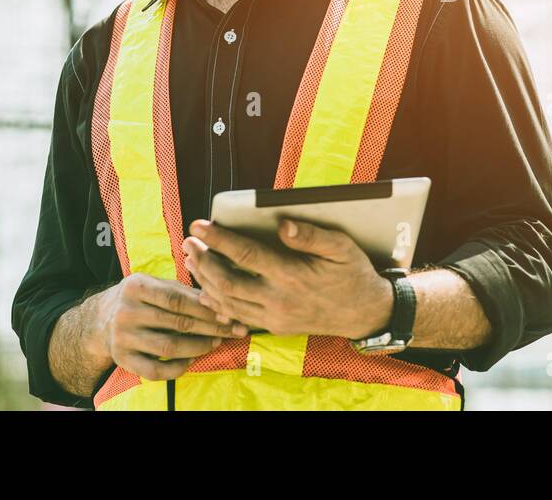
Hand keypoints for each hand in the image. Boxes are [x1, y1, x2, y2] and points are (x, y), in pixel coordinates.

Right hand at [93, 272, 249, 380]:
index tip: (229, 314)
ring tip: (216, 343)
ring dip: (198, 347)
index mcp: (136, 286)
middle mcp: (126, 312)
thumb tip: (219, 301)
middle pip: (177, 322)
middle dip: (210, 328)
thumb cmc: (140, 297)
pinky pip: (154, 370)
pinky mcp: (122, 360)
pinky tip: (191, 360)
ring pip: (169, 347)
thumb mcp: (155, 284)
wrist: (100, 318)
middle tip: (233, 331)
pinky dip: (177, 368)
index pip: (177, 299)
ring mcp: (122, 338)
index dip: (205, 308)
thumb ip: (184, 291)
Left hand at [182, 219, 393, 338]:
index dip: (219, 239)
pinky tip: (208, 291)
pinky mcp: (275, 327)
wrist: (364, 313)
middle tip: (187, 243)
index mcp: (292, 275)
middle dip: (203, 261)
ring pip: (228, 302)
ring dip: (206, 281)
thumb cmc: (352, 273)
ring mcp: (275, 317)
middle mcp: (279, 300)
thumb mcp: (341, 247)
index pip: (246, 254)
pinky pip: (239, 317)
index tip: (199, 225)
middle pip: (228, 282)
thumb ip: (311, 235)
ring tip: (192, 261)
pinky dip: (219, 304)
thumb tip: (282, 224)